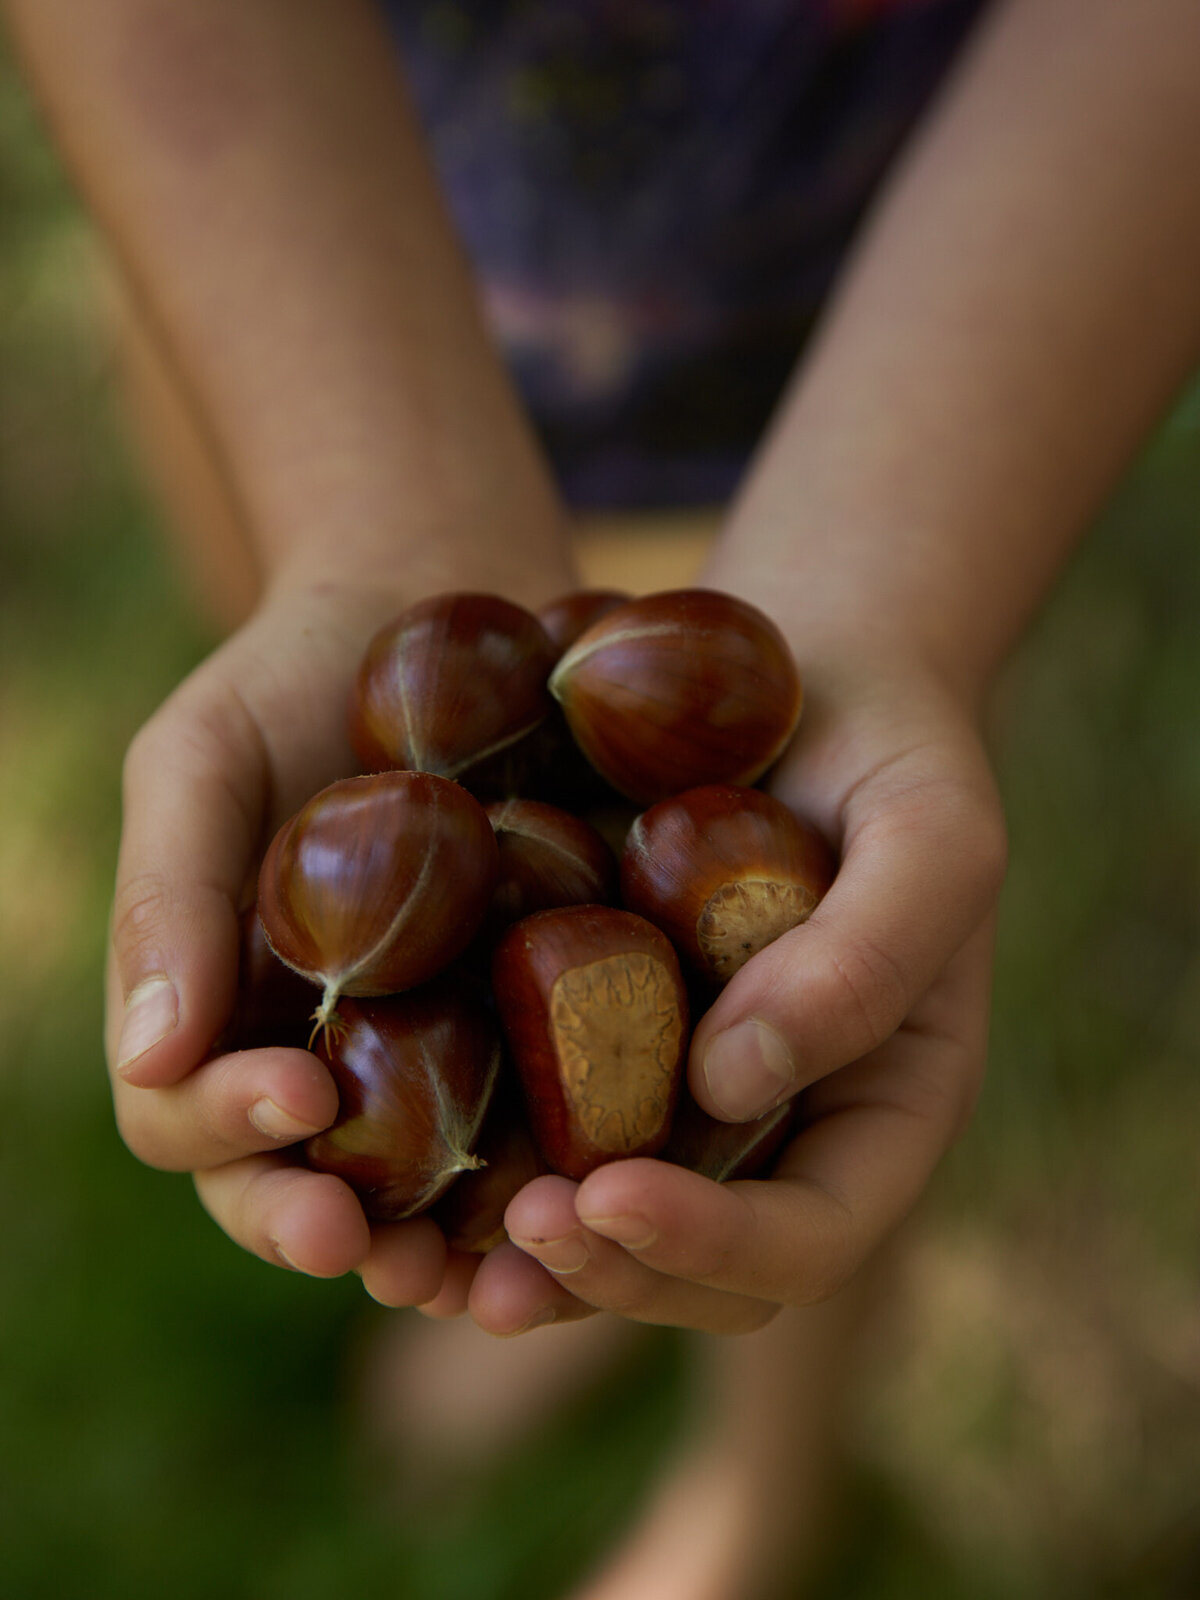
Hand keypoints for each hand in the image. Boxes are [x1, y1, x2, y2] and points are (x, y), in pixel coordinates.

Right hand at [104, 570, 566, 1307]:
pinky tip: (606, 1180)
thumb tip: (151, 1055)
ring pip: (425, 1186)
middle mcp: (321, 1051)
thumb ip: (167, 895)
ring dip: (452, 1245)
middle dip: (330, 1225)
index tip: (295, 1096)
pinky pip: (546, 1108)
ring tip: (497, 1273)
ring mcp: (432, 1044)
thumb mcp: (204, 758)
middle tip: (384, 1255)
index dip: (228, 1128)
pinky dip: (562, 1161)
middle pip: (302, 1183)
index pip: (187, 1112)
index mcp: (219, 1008)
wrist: (439, 605)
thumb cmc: (292, 676)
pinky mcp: (538, 1014)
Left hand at [461, 648, 1005, 1334]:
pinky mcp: (585, 1038)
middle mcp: (772, 1129)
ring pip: (598, 1230)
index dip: (716, 1248)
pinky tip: (371, 1154)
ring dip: (512, 1262)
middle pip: (697, 1271)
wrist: (803, 664)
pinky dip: (456, 1167)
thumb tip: (730, 1087)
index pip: (809, 1236)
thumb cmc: (891, 743)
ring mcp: (674, 1093)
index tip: (611, 1196)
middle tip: (513, 1233)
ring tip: (411, 1254)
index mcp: (874, 1111)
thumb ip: (868, 959)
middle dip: (605, 1271)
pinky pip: (526, 1129)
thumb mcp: (929, 830)